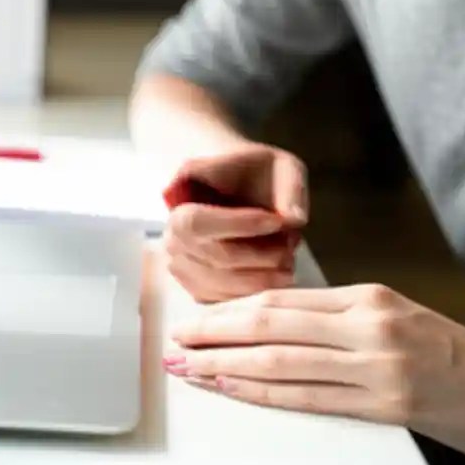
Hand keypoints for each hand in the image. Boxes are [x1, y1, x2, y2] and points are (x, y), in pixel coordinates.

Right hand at [162, 143, 308, 302]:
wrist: (233, 192)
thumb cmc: (252, 175)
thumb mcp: (275, 163)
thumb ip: (287, 184)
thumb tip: (293, 219)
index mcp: (177, 199)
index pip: (197, 222)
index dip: (239, 226)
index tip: (277, 221)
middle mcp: (171, 237)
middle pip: (215, 258)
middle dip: (261, 257)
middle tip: (291, 248)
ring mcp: (180, 266)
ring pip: (220, 285)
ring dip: (262, 279)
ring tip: (288, 265)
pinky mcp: (195, 288)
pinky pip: (223, 301)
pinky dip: (253, 294)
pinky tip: (273, 278)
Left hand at [166, 285, 464, 456]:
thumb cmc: (437, 348)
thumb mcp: (386, 311)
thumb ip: (328, 312)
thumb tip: (260, 318)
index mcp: (366, 297)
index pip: (280, 300)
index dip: (229, 311)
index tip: (194, 317)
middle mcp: (367, 329)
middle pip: (270, 328)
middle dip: (214, 335)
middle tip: (176, 340)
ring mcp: (374, 370)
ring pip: (279, 364)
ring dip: (224, 367)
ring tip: (188, 367)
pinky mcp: (380, 407)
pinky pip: (305, 399)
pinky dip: (260, 394)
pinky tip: (229, 389)